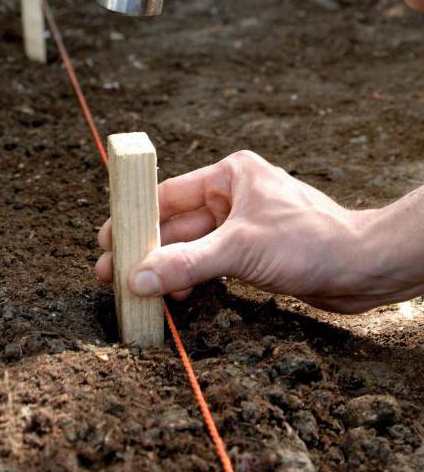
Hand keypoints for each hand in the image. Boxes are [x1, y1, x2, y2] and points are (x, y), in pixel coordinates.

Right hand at [95, 150, 416, 314]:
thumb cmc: (311, 241)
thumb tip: (138, 277)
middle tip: (112, 274)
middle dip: (147, 250)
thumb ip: (186, 263)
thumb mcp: (240, 249)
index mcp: (230, 176)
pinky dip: (191, 278)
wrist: (362, 268)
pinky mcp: (252, 253)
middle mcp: (233, 197)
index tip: (108, 240)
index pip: (169, 195)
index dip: (136, 218)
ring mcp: (242, 226)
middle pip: (177, 224)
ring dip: (167, 268)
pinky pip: (210, 263)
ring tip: (137, 292)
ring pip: (192, 247)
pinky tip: (175, 295)